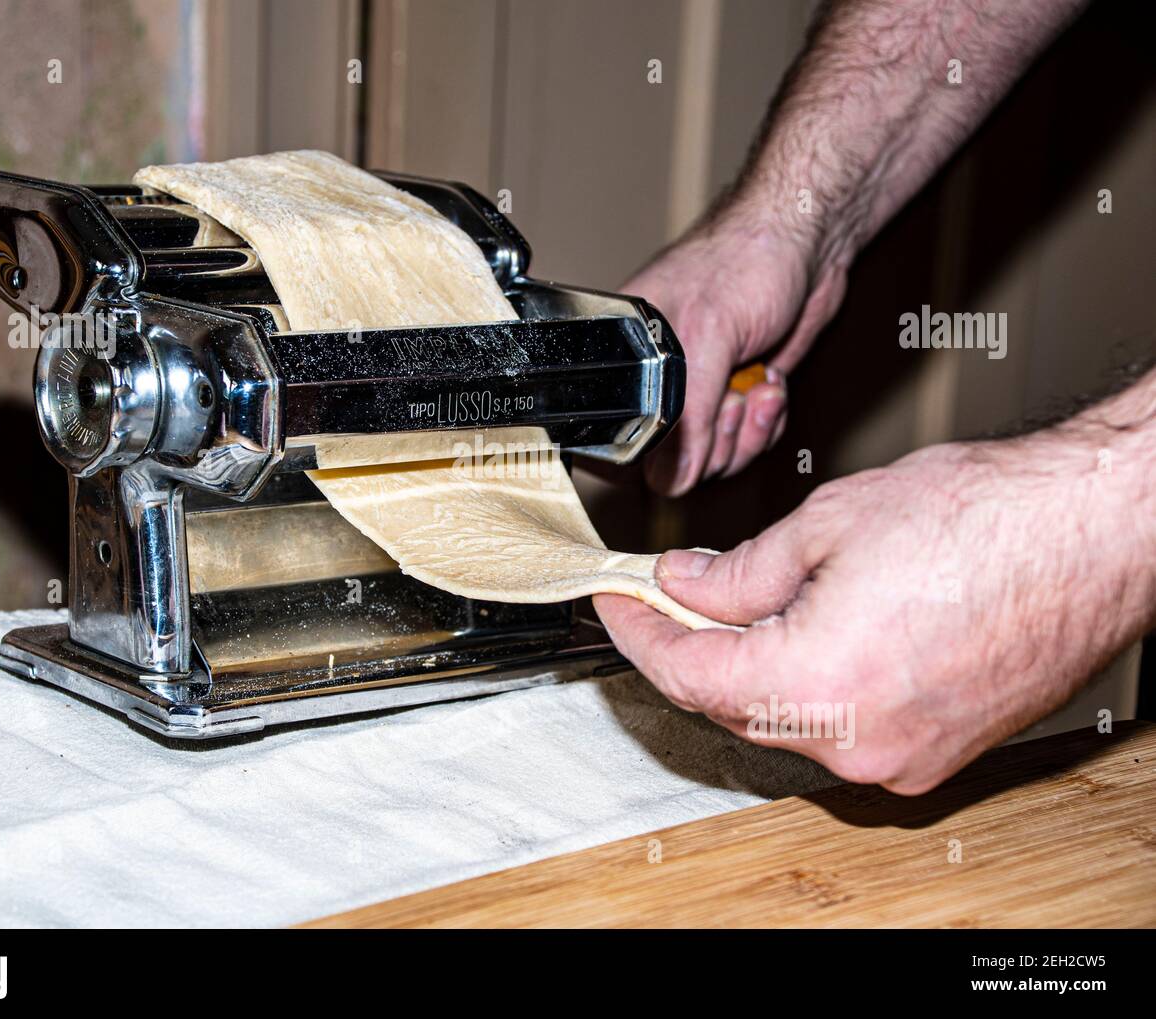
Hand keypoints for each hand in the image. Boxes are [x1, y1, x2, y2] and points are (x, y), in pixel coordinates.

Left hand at [595, 435, 1155, 793]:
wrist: (1094, 532)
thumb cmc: (986, 518)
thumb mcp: (827, 524)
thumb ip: (737, 573)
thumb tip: (686, 587)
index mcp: (817, 687)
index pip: (687, 675)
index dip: (639, 636)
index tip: (616, 605)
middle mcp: (857, 744)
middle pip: (733, 707)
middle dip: (691, 650)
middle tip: (665, 598)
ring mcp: (903, 759)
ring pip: (787, 721)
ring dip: (751, 668)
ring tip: (740, 604)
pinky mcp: (937, 753)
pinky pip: (842, 728)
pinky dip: (809, 686)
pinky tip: (808, 634)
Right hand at [625, 207, 846, 494]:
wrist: (810, 241)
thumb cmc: (747, 258)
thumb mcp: (709, 335)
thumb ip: (687, 413)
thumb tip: (673, 476)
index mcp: (626, 357)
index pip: (617, 439)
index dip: (652, 455)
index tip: (687, 439)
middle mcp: (657, 379)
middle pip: (670, 462)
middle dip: (713, 440)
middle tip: (731, 399)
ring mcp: (700, 390)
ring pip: (712, 458)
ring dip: (745, 433)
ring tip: (757, 388)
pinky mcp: (738, 394)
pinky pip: (744, 442)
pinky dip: (765, 424)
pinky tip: (771, 385)